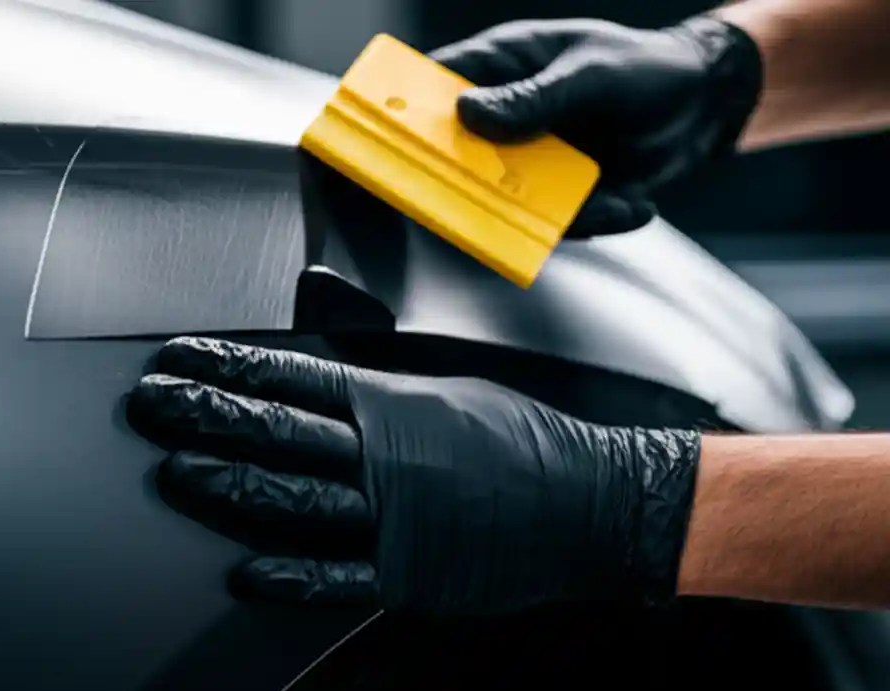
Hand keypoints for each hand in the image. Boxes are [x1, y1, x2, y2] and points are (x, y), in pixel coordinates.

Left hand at [127, 337, 701, 616]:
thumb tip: (319, 314)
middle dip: (208, 416)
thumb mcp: (447, 380)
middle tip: (153, 406)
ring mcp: (393, 517)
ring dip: (230, 487)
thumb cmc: (519, 440)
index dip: (229, 367)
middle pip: (279, 431)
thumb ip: (374, 362)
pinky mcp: (407, 573)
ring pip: (296, 499)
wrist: (589, 504)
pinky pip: (338, 577)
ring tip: (177, 473)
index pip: (292, 376)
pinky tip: (246, 572)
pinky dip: (291, 576)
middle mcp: (384, 456)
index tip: (179, 359)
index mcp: (391, 402)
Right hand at [431, 16, 762, 237]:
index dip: (403, 113)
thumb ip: (534, 96)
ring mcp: (529, 162)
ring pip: (503, 203)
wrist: (704, 103)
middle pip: (455, 160)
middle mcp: (504, 120)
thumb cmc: (645, 68)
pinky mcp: (558, 197)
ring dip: (550, 214)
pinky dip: (597, 220)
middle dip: (467, 189)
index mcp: (501, 68)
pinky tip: (635, 203)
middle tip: (492, 200)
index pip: (435, 87)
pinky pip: (554, 224)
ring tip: (609, 198)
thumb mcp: (592, 74)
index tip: (384, 142)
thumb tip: (469, 113)